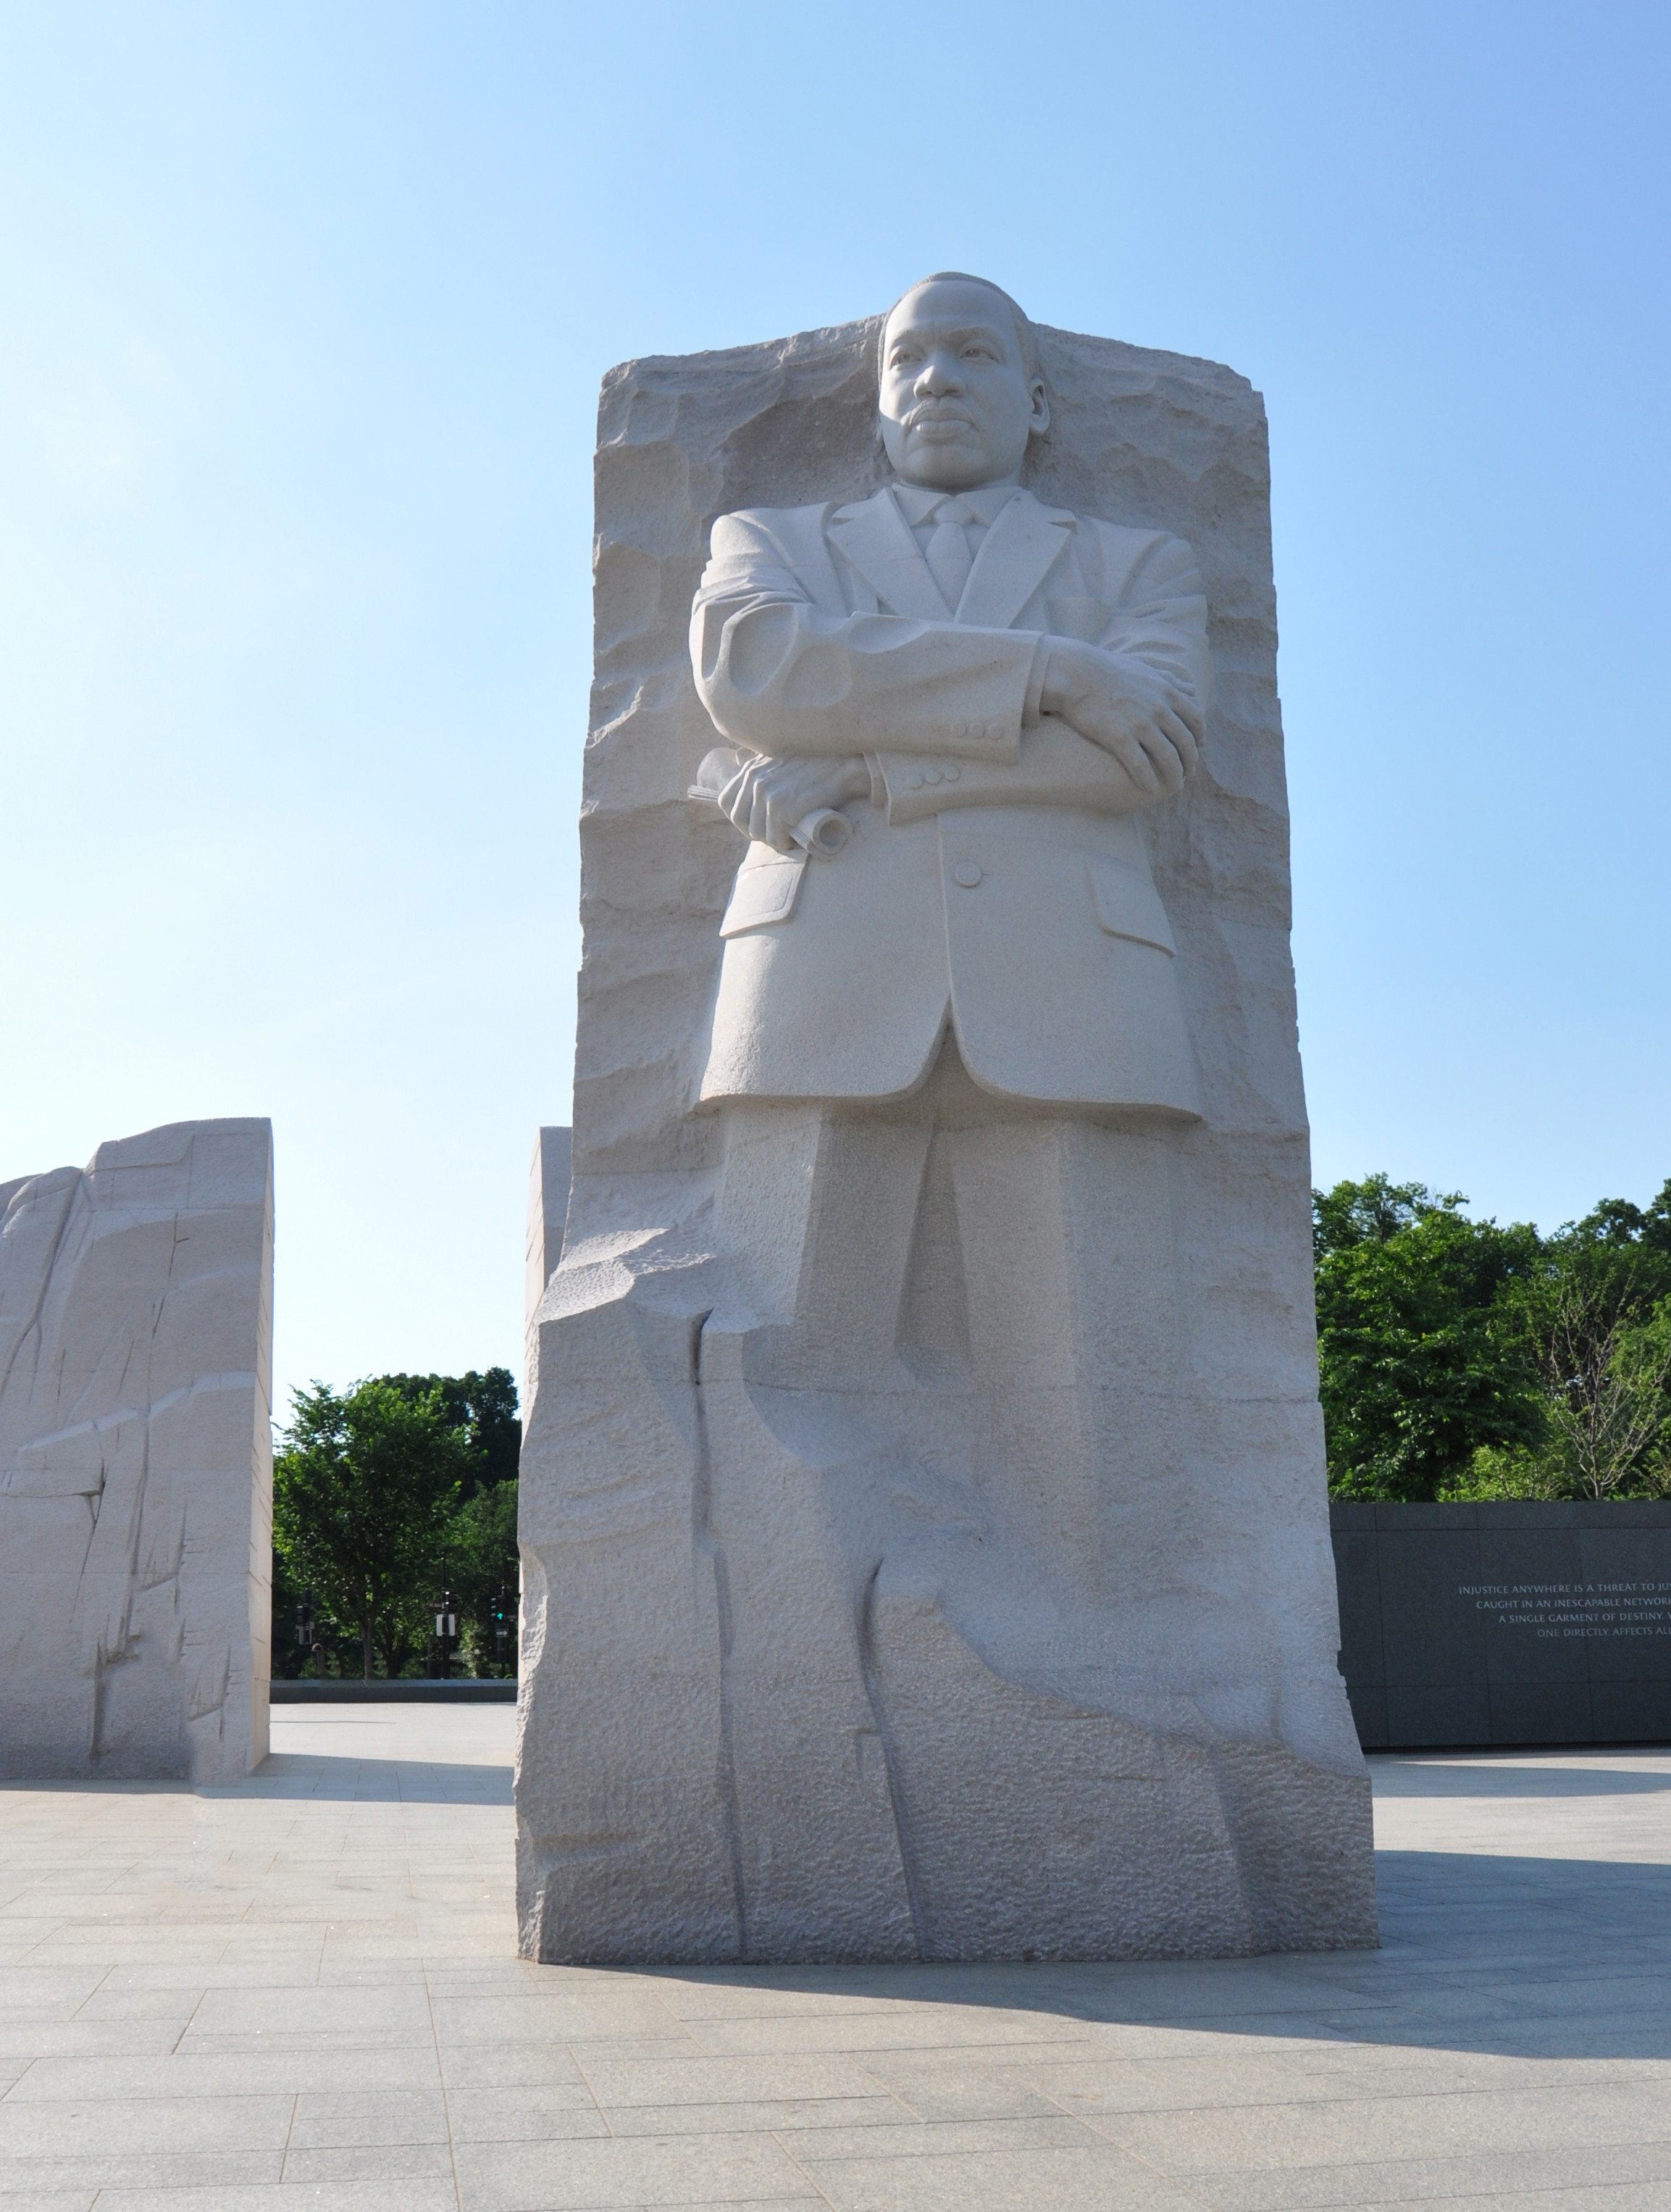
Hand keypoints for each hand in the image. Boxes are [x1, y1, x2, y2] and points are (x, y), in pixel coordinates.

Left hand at [717, 753, 869, 850]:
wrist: (844, 765)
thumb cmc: (818, 764)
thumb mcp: (781, 758)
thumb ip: (761, 765)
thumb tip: (743, 769)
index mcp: (750, 768)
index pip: (727, 802)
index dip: (741, 819)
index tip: (758, 824)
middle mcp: (755, 780)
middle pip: (740, 820)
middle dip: (757, 832)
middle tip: (776, 835)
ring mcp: (768, 793)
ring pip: (758, 832)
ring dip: (773, 840)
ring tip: (789, 837)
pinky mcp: (783, 807)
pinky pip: (775, 837)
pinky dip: (785, 843)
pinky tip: (796, 840)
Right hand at [1038, 640, 1201, 796]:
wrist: (1076, 674)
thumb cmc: (1108, 670)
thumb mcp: (1146, 669)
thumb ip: (1171, 680)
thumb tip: (1190, 688)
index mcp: (1167, 692)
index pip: (1196, 720)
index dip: (1199, 738)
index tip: (1196, 750)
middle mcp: (1158, 708)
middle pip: (1186, 743)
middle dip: (1190, 762)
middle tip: (1188, 774)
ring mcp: (1139, 723)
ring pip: (1168, 757)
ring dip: (1175, 776)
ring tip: (1175, 787)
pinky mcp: (1118, 737)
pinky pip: (1140, 765)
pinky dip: (1148, 780)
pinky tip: (1150, 790)